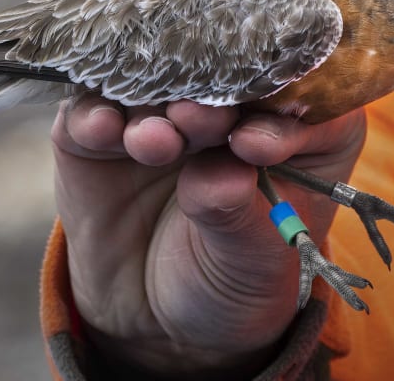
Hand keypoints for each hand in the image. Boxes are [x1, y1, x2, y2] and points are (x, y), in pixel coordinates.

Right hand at [52, 94, 365, 376]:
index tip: (256, 145)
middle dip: (212, 100)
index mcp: (291, 127)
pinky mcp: (99, 130)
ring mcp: (161, 110)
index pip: (301, 98)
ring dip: (155, 108)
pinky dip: (94, 115)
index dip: (279, 113)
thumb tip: (224, 177)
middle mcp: (228, 104)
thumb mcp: (251, 256)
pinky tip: (101, 127)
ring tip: (155, 140)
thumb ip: (237, 213)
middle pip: (223, 78)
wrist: (163, 314)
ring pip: (155, 88)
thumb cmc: (235, 273)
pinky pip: (91, 112)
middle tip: (202, 119)